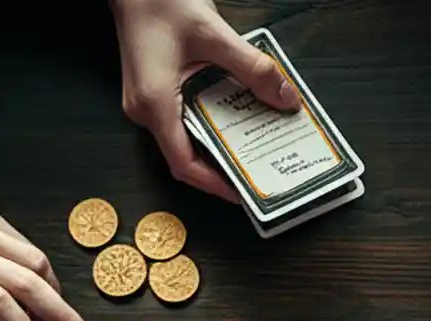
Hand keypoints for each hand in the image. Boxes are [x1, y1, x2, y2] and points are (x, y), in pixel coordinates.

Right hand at [110, 0, 300, 199]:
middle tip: (258, 170)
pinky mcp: (152, 93)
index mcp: (154, 103)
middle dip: (223, 166)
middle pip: (186, 155)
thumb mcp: (214, 33)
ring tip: (252, 148)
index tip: (244, 193)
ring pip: (185, 138)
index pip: (184, 163)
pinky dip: (209, 125)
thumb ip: (252, 68)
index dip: (215, 184)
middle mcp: (145, 110)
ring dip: (218, 144)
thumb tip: (285, 97)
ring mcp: (146, 103)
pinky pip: (182, 120)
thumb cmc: (160, 1)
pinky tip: (234, 117)